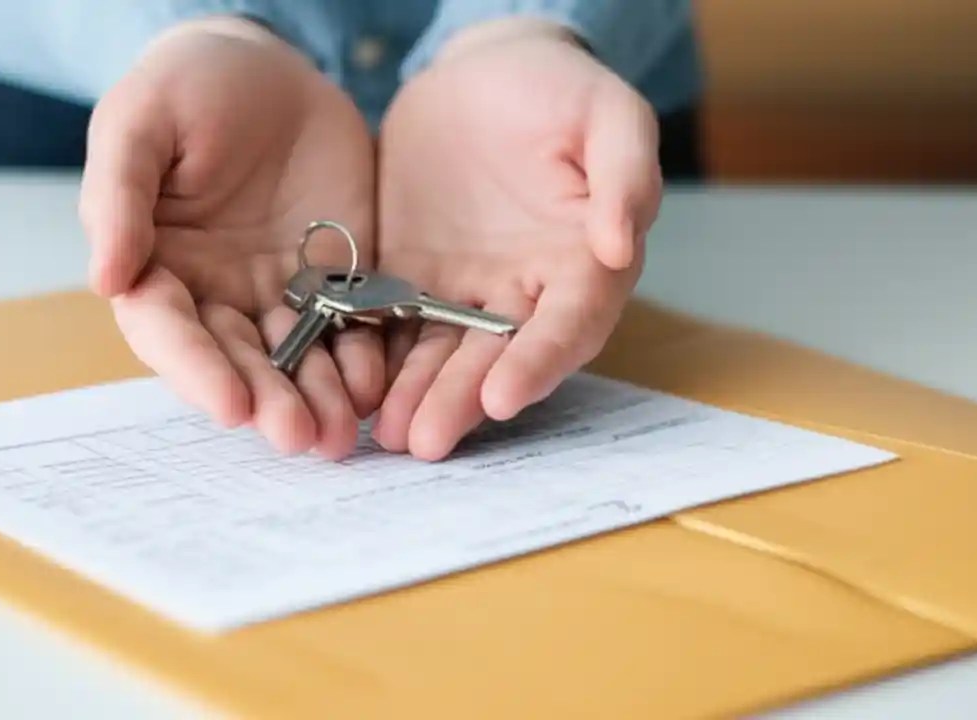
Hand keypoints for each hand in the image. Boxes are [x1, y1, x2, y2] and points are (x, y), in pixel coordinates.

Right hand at [80, 18, 380, 458]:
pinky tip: (378, 381)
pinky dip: (363, 356)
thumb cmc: (187, 85)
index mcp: (156, 267)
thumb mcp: (140, 121)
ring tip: (342, 432)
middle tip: (301, 436)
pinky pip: (350, 325)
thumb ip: (119, 196)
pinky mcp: (336, 277)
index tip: (230, 405)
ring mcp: (278, 290)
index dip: (196, 370)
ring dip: (318, 397)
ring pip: (296, 357)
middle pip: (237, 360)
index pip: (168, 331)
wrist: (268, 62)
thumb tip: (105, 279)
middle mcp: (215, 294)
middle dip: (268, 400)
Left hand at [374, 19, 661, 459]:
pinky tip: (352, 388)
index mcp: (582, 262)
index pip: (568, 324)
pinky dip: (376, 359)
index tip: (503, 396)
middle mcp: (526, 291)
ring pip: (442, 354)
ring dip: (417, 396)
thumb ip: (624, 174)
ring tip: (389, 433)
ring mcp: (466, 290)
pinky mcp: (413, 277)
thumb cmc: (558, 89)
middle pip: (497, 358)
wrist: (483, 74)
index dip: (538, 363)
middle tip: (427, 439)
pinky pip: (394, 325)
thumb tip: (619, 243)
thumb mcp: (608, 113)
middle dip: (462, 399)